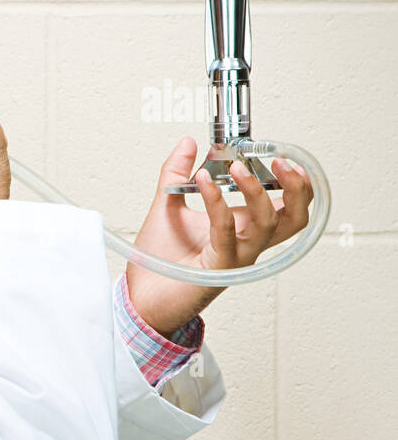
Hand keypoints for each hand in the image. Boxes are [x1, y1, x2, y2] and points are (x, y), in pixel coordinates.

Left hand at [125, 136, 314, 336]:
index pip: (286, 205)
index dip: (296, 181)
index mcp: (243, 227)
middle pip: (294, 218)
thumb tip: (187, 143)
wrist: (142, 297)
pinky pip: (226, 231)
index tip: (281, 153)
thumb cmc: (160, 260)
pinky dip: (217, 202)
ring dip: (256, 190)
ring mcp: (237, 256)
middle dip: (297, 187)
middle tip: (280, 160)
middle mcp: (247, 242)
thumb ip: (176, 173)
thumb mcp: (167, 205)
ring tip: (237, 167)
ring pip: (268, 223)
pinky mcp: (219, 267)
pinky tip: (204, 181)